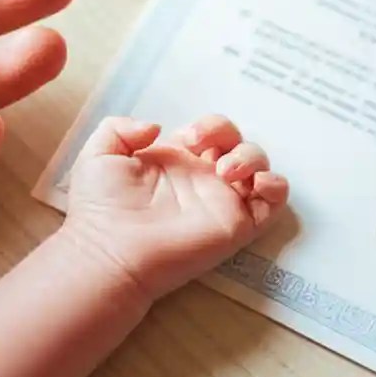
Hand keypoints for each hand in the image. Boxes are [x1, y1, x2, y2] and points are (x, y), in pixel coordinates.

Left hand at [62, 115, 289, 298]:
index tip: (189, 138)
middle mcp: (204, 179)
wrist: (110, 250)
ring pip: (259, 169)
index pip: (210, 132)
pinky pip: (274, 203)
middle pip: (238, 144)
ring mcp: (222, 202)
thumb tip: (157, 126)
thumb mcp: (99, 153)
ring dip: (252, 158)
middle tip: (207, 151)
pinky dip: (276, 186)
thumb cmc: (100, 206)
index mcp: (177, 160)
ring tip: (227, 171)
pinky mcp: (237, 225)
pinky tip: (255, 184)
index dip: (209, 126)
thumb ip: (121, 127)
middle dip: (231, 136)